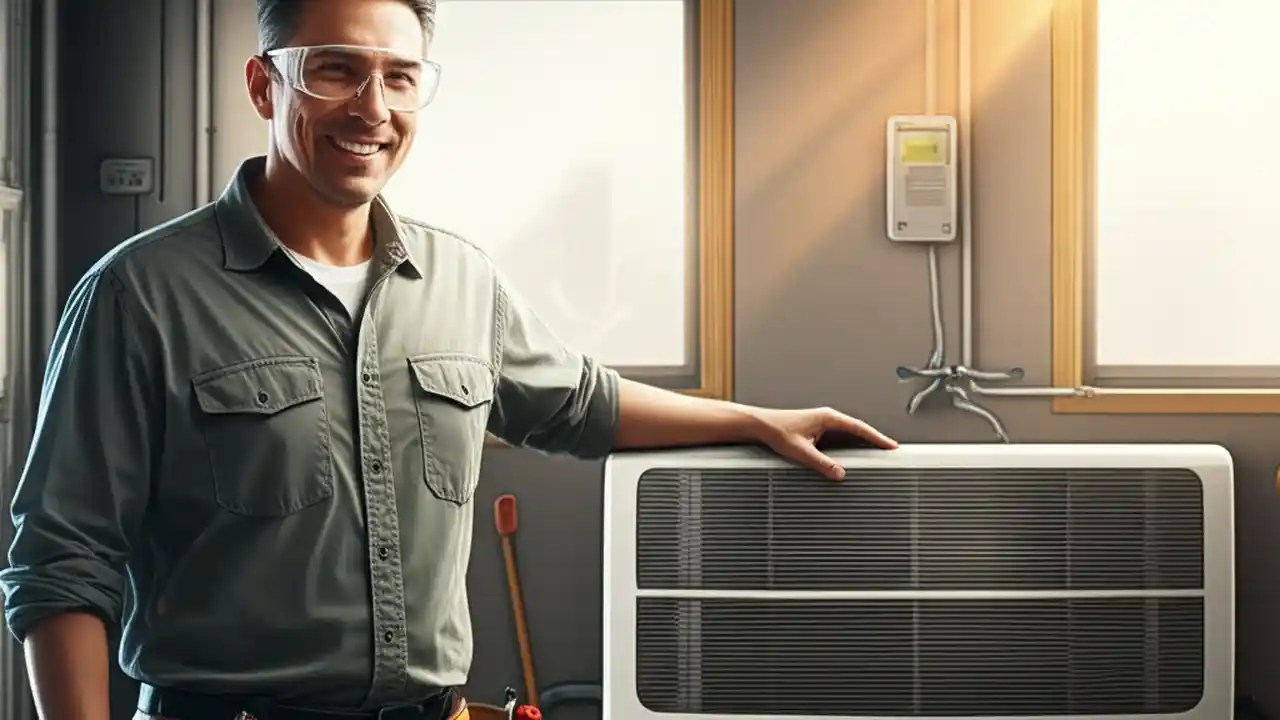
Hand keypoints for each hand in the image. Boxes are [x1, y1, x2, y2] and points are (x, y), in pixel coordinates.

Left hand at [749, 406, 897, 480]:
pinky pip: (840, 439)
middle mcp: (827, 418)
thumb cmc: (777, 431)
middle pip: (858, 430)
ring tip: (877, 454)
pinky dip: (850, 446)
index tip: (891, 445)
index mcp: (827, 418)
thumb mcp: (801, 451)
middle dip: (874, 440)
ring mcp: (823, 424)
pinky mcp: (817, 431)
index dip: (877, 437)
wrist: (761, 425)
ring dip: (862, 443)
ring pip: (849, 434)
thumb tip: (840, 473)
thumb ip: (821, 463)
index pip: (859, 427)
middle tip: (891, 451)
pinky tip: (854, 456)